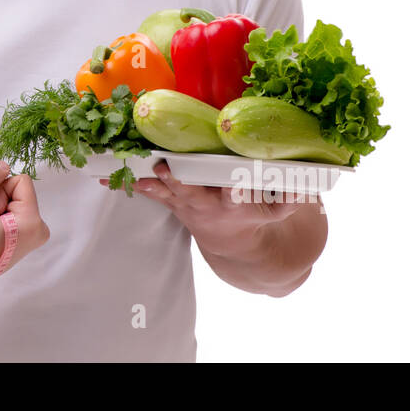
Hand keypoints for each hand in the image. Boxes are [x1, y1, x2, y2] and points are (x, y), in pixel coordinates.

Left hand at [100, 159, 308, 259]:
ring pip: (165, 189)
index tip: (231, 182)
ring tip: (127, 169)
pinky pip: (148, 190)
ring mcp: (187, 203)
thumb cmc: (257, 216)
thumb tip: (305, 184)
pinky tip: (104, 177)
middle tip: (166, 166)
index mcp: (235, 204)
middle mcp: (208, 204)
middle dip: (179, 180)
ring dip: (146, 179)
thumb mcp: (278, 212)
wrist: (235, 245)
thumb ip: (290, 198)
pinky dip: (127, 182)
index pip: (236, 195)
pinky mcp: (172, 201)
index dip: (233, 190)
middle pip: (192, 191)